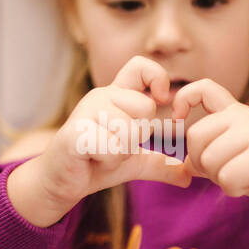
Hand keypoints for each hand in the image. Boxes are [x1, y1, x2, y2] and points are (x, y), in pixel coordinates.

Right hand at [9, 56, 191, 226]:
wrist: (59, 182)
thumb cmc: (95, 164)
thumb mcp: (134, 162)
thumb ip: (161, 164)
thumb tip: (189, 177)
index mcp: (115, 96)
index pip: (140, 67)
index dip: (157, 77)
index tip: (163, 100)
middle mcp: (101, 97)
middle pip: (145, 109)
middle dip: (138, 137)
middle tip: (115, 146)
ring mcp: (86, 112)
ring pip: (130, 132)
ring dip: (121, 154)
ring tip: (102, 154)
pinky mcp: (75, 133)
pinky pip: (113, 148)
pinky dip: (108, 161)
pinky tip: (93, 160)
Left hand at [172, 78, 248, 219]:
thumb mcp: (236, 156)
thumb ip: (210, 154)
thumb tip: (182, 164)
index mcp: (236, 113)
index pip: (203, 89)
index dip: (183, 99)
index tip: (178, 118)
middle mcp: (245, 116)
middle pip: (195, 137)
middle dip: (203, 164)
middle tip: (228, 172)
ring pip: (210, 161)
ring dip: (222, 180)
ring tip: (246, 177)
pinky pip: (228, 177)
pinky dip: (235, 189)